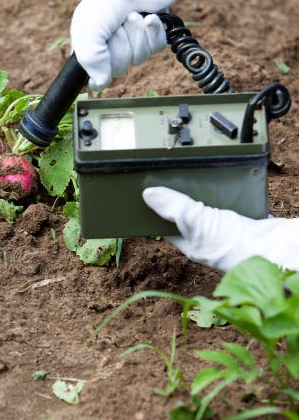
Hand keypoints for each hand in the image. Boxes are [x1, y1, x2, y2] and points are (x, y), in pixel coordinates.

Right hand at [70, 0, 201, 89]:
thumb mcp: (88, 29)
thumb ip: (90, 59)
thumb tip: (100, 83)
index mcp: (90, 48)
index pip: (97, 76)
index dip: (102, 66)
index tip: (103, 52)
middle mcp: (111, 48)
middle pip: (120, 69)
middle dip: (121, 46)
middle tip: (117, 28)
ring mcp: (132, 41)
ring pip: (139, 59)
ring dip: (137, 36)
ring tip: (132, 17)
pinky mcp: (152, 34)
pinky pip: (156, 47)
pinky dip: (153, 33)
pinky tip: (149, 19)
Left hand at [142, 187, 298, 271]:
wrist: (271, 245)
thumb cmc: (230, 243)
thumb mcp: (194, 220)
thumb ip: (173, 207)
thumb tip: (148, 195)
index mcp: (189, 243)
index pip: (167, 225)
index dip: (158, 210)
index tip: (150, 192)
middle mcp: (206, 238)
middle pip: (188, 214)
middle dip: (183, 198)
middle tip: (172, 176)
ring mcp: (226, 228)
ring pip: (210, 206)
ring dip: (206, 193)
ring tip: (194, 173)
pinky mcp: (243, 218)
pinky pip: (231, 202)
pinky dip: (227, 191)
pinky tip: (221, 179)